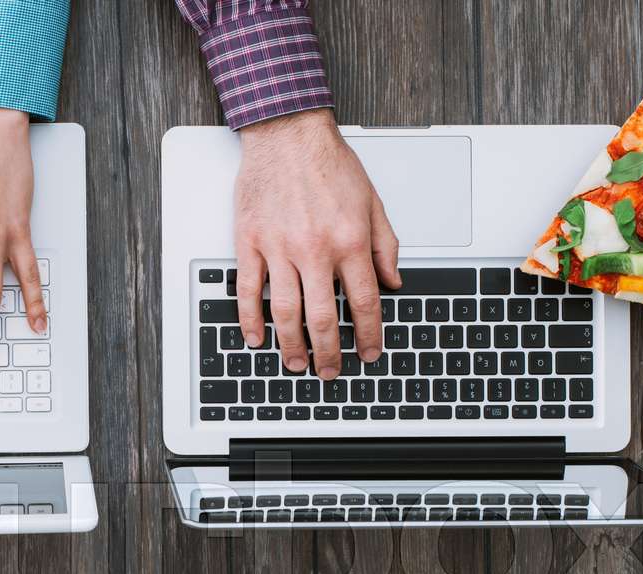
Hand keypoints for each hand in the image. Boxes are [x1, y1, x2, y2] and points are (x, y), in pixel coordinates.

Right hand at [234, 109, 399, 380]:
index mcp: (350, 241)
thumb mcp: (372, 201)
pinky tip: (257, 338)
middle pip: (322, 318)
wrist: (288, 133)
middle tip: (330, 371)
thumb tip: (393, 281)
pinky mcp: (251, 242)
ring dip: (292, 345)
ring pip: (286, 312)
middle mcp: (315, 250)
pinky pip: (249, 290)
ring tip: (296, 364)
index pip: (364, 303)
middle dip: (329, 353)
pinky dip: (251, 319)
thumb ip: (385, 245)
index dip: (368, 335)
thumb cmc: (328, 162)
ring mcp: (279, 248)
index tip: (368, 352)